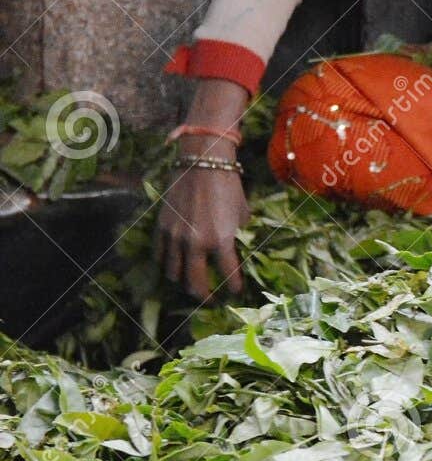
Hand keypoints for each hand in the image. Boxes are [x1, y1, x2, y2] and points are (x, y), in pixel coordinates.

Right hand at [156, 164, 249, 300]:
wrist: (202, 161)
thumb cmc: (228, 185)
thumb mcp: (242, 213)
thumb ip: (238, 233)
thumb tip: (237, 244)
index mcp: (220, 240)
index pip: (228, 275)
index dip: (234, 287)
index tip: (235, 292)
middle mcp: (195, 243)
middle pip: (194, 284)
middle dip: (204, 296)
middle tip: (210, 300)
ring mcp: (175, 236)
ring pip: (173, 273)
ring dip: (182, 283)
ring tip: (189, 285)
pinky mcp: (162, 226)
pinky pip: (160, 255)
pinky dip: (166, 264)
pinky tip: (173, 266)